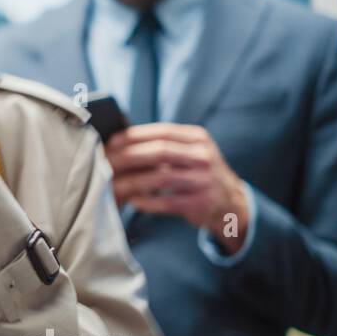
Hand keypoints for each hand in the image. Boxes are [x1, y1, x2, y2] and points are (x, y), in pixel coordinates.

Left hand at [105, 122, 249, 252]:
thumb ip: (163, 144)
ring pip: (161, 178)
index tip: (112, 142)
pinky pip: (167, 202)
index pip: (161, 132)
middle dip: (127, 157)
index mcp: (198, 138)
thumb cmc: (198, 173)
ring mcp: (204, 180)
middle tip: (106, 164)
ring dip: (132, 182)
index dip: (134, 136)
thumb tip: (120, 139)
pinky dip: (147, 201)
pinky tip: (133, 201)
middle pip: (159, 151)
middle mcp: (203, 156)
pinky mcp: (200, 203)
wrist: (230, 203)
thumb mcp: (190, 151)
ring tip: (113, 185)